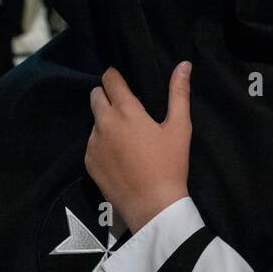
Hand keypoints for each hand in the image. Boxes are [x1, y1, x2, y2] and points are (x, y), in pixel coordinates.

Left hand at [85, 62, 191, 233]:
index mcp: (126, 110)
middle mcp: (104, 123)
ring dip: (105, 121)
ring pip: (94, 121)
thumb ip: (179, 93)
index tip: (121, 81)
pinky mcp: (89, 161)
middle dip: (106, 96)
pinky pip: (92, 143)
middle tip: (125, 109)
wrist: (153, 206)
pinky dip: (102, 143)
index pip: (110, 80)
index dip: (114, 76)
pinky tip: (119, 156)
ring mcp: (93, 143)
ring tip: (125, 137)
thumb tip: (184, 65)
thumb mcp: (179, 127)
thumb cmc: (169, 165)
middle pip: (95, 96)